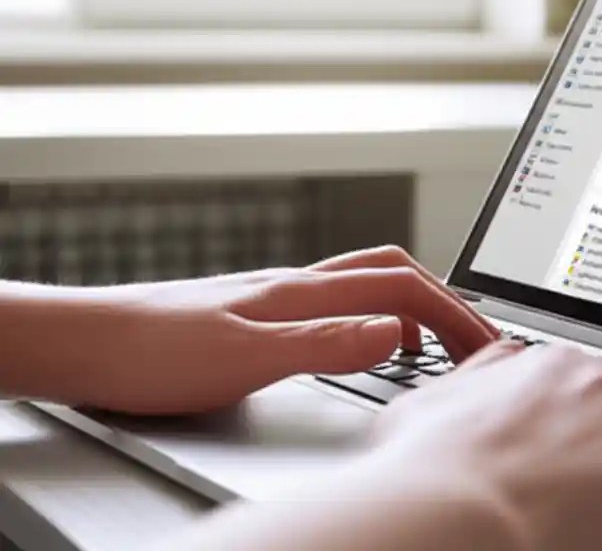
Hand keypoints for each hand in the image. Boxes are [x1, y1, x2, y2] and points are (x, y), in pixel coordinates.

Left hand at [8, 246, 498, 414]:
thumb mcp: (248, 357)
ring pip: (366, 283)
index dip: (454, 315)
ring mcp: (279, 294)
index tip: (485, 345)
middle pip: (393, 271)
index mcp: (303, 292)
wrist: (88, 342)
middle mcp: (297, 284)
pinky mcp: (261, 310)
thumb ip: (326, 343)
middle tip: (474, 338)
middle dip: (445, 300)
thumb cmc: (154, 351)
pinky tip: (362, 343)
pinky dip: (375, 314)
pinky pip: (339, 301)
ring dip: (413, 303)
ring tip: (435, 341)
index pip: (402, 290)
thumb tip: (397, 333)